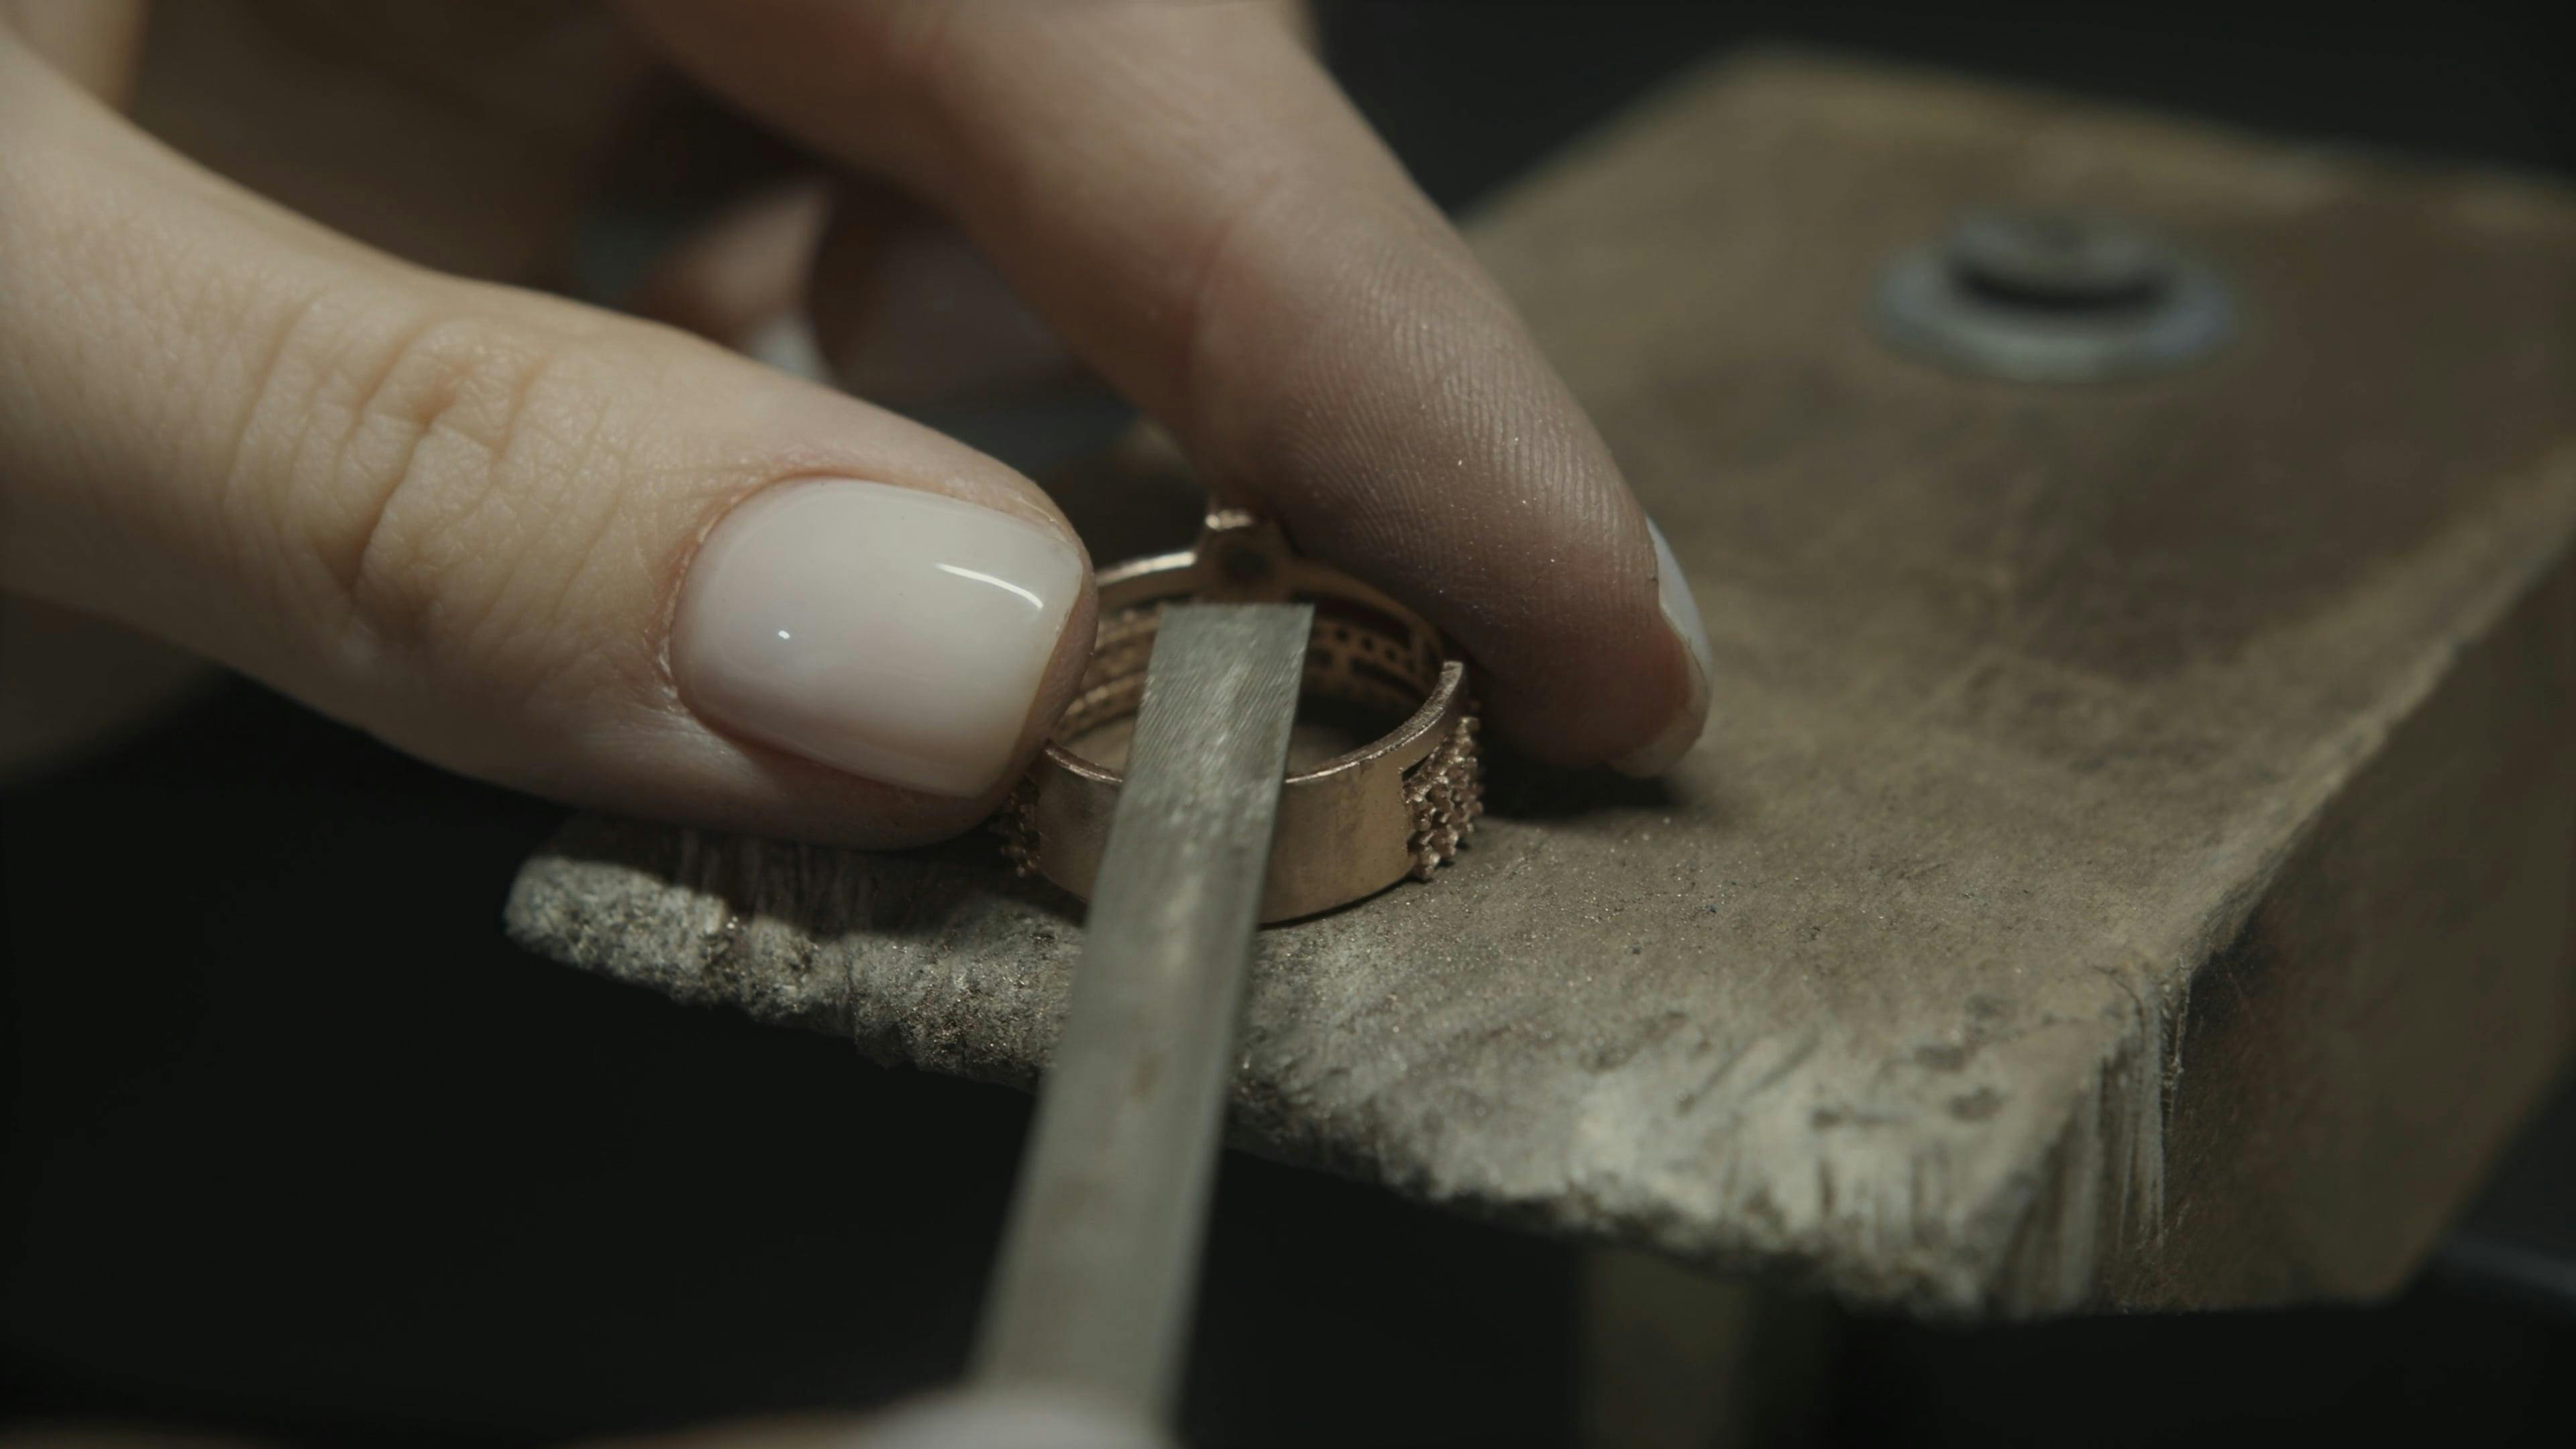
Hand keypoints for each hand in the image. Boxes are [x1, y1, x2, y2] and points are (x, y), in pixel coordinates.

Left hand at [0, 0, 1710, 845]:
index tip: (1595, 617)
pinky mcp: (450, 132)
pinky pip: (779, 292)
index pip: (1097, 43)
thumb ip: (417, 475)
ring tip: (1203, 667)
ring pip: (954, 222)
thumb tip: (916, 674)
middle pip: (1085, 105)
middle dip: (1285, 419)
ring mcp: (525, 0)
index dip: (1380, 352)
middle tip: (1461, 684)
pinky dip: (863, 472)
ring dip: (1090, 468)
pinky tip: (860, 587)